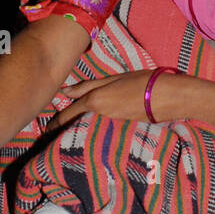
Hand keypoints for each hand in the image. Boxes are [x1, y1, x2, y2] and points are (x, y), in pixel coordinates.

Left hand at [47, 72, 171, 130]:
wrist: (169, 96)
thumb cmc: (142, 81)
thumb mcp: (114, 79)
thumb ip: (89, 85)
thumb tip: (66, 91)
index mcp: (95, 100)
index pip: (68, 113)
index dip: (55, 122)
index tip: (46, 130)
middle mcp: (100, 114)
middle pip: (76, 123)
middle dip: (64, 129)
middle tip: (53, 134)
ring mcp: (111, 123)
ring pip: (89, 126)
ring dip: (79, 128)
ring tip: (70, 131)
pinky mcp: (122, 127)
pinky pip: (102, 128)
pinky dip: (94, 128)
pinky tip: (93, 129)